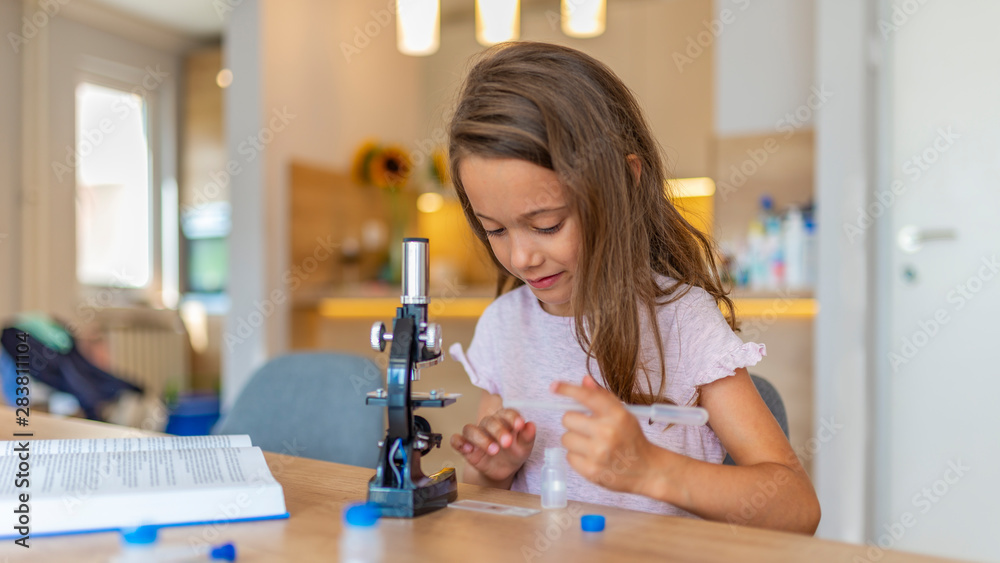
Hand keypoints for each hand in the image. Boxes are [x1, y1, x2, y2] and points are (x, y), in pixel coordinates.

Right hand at [450, 408, 535, 483]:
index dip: (512, 417)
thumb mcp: (524, 447)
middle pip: (489, 421)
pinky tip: (468, 450)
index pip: (506, 413)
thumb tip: (531, 425)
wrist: (504, 470)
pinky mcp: (466, 447)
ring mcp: (476, 435)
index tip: (519, 425)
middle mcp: (489, 425)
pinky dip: (459, 443)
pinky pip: (457, 440)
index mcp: (505, 420)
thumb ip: (527, 436)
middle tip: (507, 443)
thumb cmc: (514, 453)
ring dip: (481, 439)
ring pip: (471, 429)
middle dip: (498, 431)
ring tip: (493, 450)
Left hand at [552, 375, 667, 493]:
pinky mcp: (591, 471)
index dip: (567, 389)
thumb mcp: (623, 414)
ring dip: (575, 440)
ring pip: (565, 438)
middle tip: (587, 427)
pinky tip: (592, 457)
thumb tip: (584, 381)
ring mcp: (598, 453)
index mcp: (617, 415)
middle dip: (574, 421)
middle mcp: (607, 432)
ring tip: (591, 444)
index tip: (554, 386)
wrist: (646, 470)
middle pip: (568, 418)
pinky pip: (569, 456)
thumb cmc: (632, 438)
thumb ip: (602, 397)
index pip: (586, 397)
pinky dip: (577, 456)